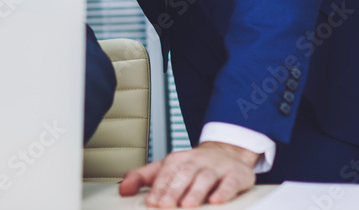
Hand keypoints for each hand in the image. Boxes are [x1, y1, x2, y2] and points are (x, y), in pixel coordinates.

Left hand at [119, 142, 258, 207]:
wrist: (227, 153)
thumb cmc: (193, 166)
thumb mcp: (166, 168)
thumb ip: (142, 178)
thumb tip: (123, 189)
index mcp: (177, 160)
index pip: (166, 173)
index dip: (158, 188)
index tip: (151, 202)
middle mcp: (196, 161)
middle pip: (183, 175)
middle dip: (173, 191)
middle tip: (165, 206)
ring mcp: (216, 167)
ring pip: (205, 178)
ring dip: (195, 192)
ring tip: (187, 205)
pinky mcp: (235, 175)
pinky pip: (230, 182)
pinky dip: (223, 191)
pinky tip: (216, 200)